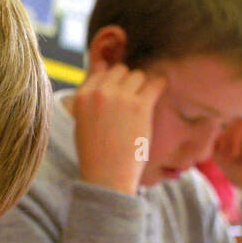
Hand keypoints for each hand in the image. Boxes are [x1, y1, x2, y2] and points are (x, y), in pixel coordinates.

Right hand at [72, 60, 165, 195]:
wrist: (107, 177)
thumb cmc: (96, 154)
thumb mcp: (82, 121)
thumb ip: (89, 95)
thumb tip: (100, 66)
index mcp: (82, 96)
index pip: (101, 72)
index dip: (112, 82)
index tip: (119, 95)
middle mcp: (100, 92)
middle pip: (120, 71)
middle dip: (127, 82)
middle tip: (133, 101)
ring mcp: (121, 97)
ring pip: (137, 75)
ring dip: (142, 86)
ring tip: (143, 104)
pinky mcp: (140, 106)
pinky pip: (155, 83)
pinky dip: (159, 86)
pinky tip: (159, 93)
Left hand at [213, 108, 241, 210]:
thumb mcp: (222, 155)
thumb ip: (213, 140)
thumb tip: (203, 126)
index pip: (232, 110)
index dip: (218, 118)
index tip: (211, 137)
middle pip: (235, 110)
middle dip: (222, 129)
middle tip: (218, 148)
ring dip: (229, 133)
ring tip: (228, 154)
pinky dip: (237, 136)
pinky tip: (234, 154)